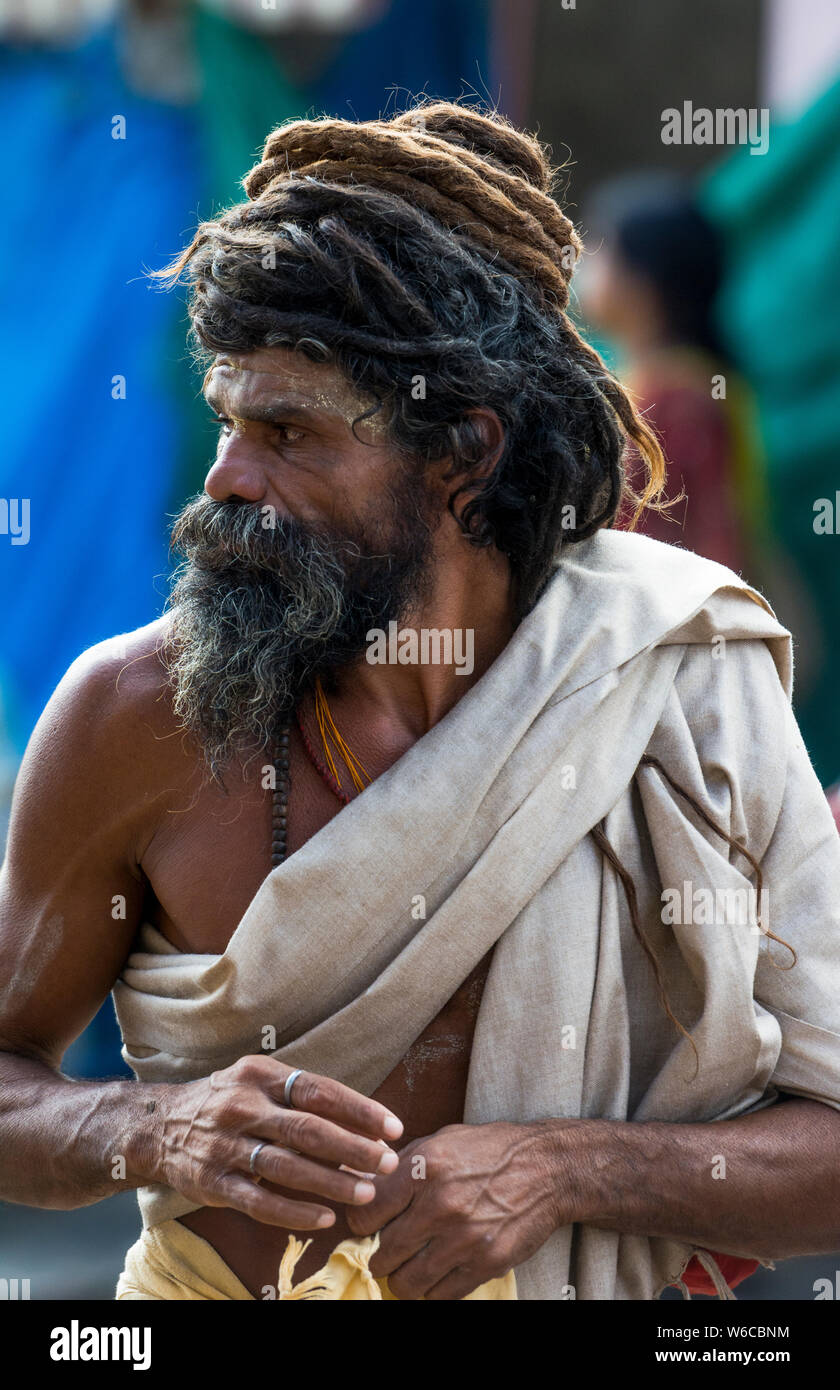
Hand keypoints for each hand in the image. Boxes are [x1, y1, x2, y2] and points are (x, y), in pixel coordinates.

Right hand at [146, 1055, 403, 1228]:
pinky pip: (259, 1201)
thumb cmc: (226, 1101)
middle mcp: (242, 1107)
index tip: (393, 1127)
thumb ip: (301, 1095)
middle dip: (354, 1148)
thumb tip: (362, 1121)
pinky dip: (294, 1212)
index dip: (359, 1110)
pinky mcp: (212, 1183)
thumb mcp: (258, 1080)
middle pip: (308, 1130)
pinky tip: (324, 1218)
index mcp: (260, 1075)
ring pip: (287, 1167)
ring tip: (366, 1193)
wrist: (157, 1126)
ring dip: (331, 1182)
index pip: (319, 1090)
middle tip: (388, 1163)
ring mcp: (225, 1146)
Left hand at [345, 1120, 574, 1298]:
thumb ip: (400, 1167)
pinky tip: (437, 1273)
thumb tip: (360, 1188)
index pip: (366, 1213)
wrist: (546, 1168)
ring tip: (410, 1267)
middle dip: (380, 1256)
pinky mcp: (486, 1264)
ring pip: (406, 1283)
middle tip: (388, 1251)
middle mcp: (441, 1204)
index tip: (369, 1227)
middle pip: (383, 1254)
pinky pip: (440, 1296)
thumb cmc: (489, 1152)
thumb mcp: (440, 1141)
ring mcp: (464, 1238)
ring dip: (403, 1279)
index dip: (362, 1224)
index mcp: (424, 1167)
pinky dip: (433, 1290)